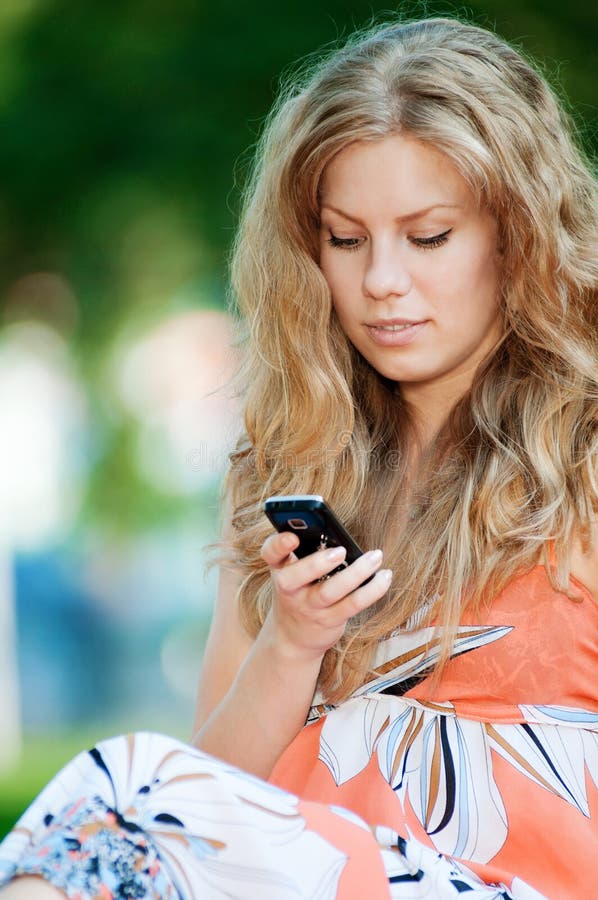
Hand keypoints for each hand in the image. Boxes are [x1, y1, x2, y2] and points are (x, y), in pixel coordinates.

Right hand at [259, 531, 391, 662]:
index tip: (293, 537)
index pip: (270, 553)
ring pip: (330, 591)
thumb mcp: (294, 571)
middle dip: (318, 563)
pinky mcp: (330, 620)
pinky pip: (353, 605)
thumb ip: (308, 552)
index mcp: (280, 568)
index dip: (278, 544)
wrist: (292, 637)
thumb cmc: (298, 591)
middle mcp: (290, 589)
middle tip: (340, 551)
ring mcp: (309, 607)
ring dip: (356, 573)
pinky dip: (372, 590)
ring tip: (376, 557)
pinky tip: (385, 576)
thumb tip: (340, 535)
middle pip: (297, 576)